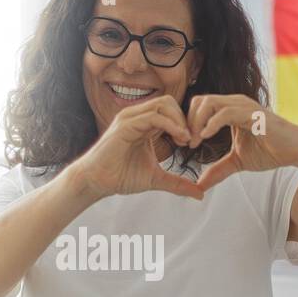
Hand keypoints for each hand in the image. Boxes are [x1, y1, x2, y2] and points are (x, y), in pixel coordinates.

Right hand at [67, 95, 202, 200]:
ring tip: (186, 140)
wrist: (97, 182)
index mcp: (144, 124)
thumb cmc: (120, 177)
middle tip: (191, 140)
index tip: (191, 143)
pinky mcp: (126, 125)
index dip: (184, 123)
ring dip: (180, 121)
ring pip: (163, 105)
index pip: (170, 110)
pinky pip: (154, 116)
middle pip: (169, 102)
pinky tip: (179, 139)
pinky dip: (171, 125)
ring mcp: (130, 118)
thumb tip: (200, 194)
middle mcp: (137, 116)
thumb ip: (178, 183)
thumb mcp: (156, 179)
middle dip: (185, 118)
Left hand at [186, 94, 297, 191]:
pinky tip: (205, 137)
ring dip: (197, 123)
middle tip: (186, 143)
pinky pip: (225, 113)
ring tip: (194, 142)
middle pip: (200, 101)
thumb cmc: (270, 151)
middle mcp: (235, 103)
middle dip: (188, 122)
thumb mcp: (237, 162)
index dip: (189, 123)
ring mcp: (243, 106)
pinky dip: (211, 124)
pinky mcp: (252, 114)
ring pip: (210, 103)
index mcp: (230, 109)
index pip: (200, 106)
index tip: (186, 143)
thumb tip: (199, 186)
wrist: (295, 150)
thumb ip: (218, 170)